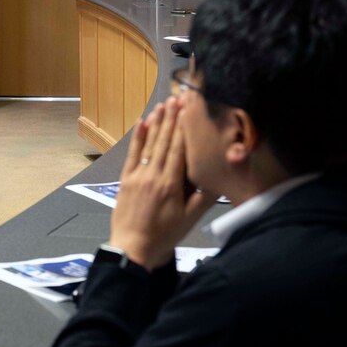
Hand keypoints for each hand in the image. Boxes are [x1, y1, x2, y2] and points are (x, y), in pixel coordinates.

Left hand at [109, 97, 212, 269]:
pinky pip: (133, 154)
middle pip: (165, 141)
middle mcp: (155, 175)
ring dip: (157, 122)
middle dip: (173, 118)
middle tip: (179, 97)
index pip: (180, 149)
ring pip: (150, 144)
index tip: (191, 108)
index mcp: (172, 184)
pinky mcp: (125, 179)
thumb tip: (220, 175)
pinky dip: (138, 137)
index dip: (185, 127)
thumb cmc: (165, 235)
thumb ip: (205, 197)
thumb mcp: (190, 219)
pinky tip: (143, 122)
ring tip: (164, 104)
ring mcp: (138, 175)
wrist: (133, 249)